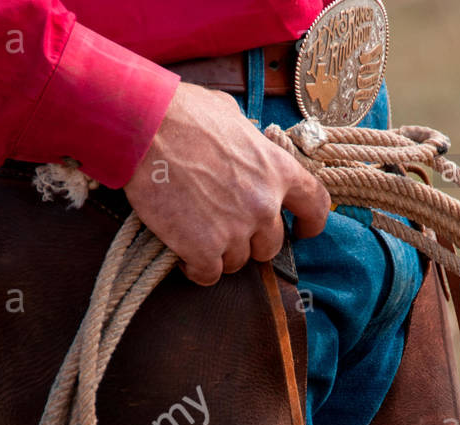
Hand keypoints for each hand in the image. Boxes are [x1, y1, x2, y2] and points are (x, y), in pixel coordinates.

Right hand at [123, 83, 331, 285]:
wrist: (145, 129)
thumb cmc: (183, 114)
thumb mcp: (231, 116)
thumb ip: (248, 141)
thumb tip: (247, 142)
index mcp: (277, 169)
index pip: (314, 205)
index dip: (311, 223)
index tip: (302, 232)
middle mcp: (264, 204)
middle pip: (271, 245)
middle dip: (251, 241)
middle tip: (225, 229)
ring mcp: (236, 230)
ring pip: (238, 262)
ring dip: (220, 253)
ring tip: (196, 235)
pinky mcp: (204, 249)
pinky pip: (209, 275)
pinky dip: (196, 269)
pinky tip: (183, 255)